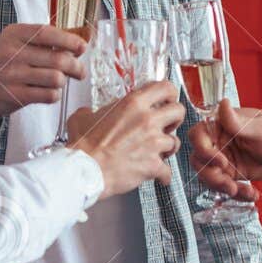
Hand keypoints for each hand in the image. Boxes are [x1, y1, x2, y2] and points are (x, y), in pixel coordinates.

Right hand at [0, 23, 86, 128]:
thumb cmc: (5, 63)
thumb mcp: (16, 43)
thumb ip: (42, 41)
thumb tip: (78, 46)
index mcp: (15, 34)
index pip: (47, 33)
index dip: (69, 40)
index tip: (82, 47)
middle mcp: (12, 52)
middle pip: (58, 59)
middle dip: (76, 66)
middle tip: (80, 72)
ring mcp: (13, 75)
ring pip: (56, 78)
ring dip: (63, 81)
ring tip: (59, 81)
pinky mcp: (15, 95)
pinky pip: (48, 95)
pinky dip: (55, 95)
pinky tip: (49, 92)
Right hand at [67, 81, 184, 199]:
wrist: (86, 170)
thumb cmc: (84, 147)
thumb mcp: (82, 118)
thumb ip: (93, 111)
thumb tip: (91, 113)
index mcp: (133, 104)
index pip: (165, 87)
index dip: (169, 93)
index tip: (167, 98)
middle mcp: (147, 120)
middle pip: (179, 110)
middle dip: (175, 118)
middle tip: (168, 123)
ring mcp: (153, 143)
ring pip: (175, 141)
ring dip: (168, 147)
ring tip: (159, 151)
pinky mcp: (153, 165)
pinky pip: (167, 170)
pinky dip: (163, 174)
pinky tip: (159, 175)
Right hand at [190, 99, 261, 195]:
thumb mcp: (259, 129)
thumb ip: (236, 122)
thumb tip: (222, 103)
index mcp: (221, 125)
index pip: (198, 136)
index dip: (204, 151)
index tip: (222, 162)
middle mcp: (218, 142)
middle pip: (199, 161)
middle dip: (213, 177)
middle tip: (230, 185)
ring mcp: (223, 159)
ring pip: (208, 176)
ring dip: (223, 188)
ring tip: (245, 192)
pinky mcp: (230, 173)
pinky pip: (222, 187)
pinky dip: (236, 194)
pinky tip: (251, 194)